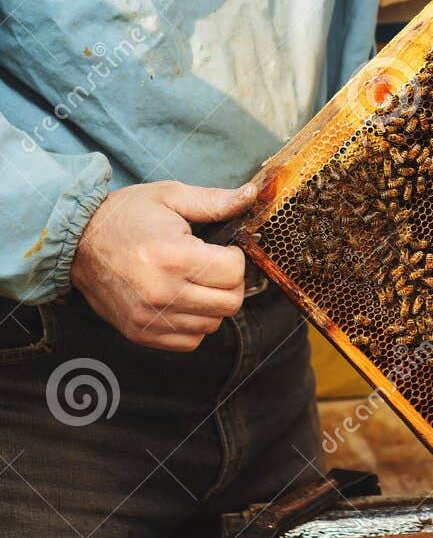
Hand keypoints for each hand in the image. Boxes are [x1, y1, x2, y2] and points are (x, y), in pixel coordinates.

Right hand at [71, 181, 257, 351]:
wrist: (77, 242)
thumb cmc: (125, 216)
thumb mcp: (170, 196)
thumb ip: (214, 200)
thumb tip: (251, 195)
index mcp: (172, 256)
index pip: (234, 272)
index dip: (235, 256)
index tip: (221, 248)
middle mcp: (162, 293)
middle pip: (230, 303)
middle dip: (230, 282)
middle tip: (213, 265)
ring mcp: (150, 318)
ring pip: (213, 325)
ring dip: (212, 303)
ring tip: (194, 280)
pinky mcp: (140, 334)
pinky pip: (190, 342)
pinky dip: (194, 324)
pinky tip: (182, 299)